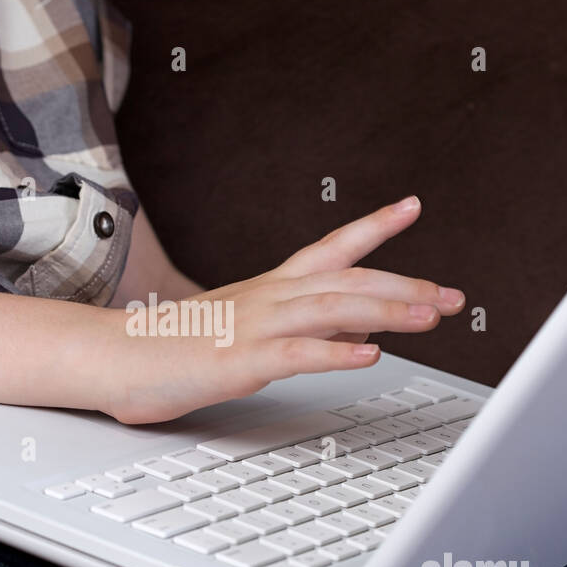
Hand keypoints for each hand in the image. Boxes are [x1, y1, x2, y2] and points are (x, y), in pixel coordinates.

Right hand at [99, 196, 463, 422]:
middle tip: (453, 295)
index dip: (375, 225)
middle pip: (349, 278)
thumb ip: (300, 329)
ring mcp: (255, 326)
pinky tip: (369, 357)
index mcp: (270, 288)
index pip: (332, 247)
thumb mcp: (247, 332)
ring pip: (333, 308)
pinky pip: (296, 353)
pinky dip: (336, 354)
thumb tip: (354, 335)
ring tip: (430, 316)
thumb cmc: (174, 348)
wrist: (113, 358)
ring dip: (387, 310)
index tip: (413, 205)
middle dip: (406, 284)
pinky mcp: (239, 361)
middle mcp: (268, 297)